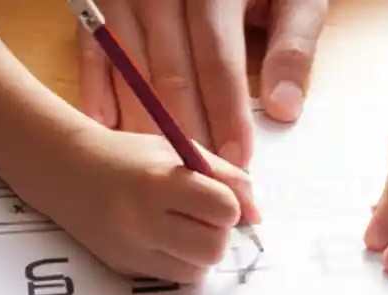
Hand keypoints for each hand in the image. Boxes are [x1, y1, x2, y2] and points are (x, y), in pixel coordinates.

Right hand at [19, 126, 261, 282]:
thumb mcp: (178, 151)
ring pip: (196, 271)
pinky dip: (178, 261)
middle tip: (201, 218)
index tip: (215, 197)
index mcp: (160, 182)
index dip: (228, 205)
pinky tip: (162, 239)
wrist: (68, 172)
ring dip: (199, 253)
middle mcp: (143, 220)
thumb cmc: (130, 158)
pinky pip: (172, 278)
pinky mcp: (125, 268)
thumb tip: (257, 216)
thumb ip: (225, 177)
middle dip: (217, 234)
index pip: (224, 209)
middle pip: (214, 248)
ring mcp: (132, 249)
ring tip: (182, 229)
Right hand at [76, 0, 327, 167]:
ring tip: (158, 172)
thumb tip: (283, 107)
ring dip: (145, 124)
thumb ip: (292, 45)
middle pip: (170, 69)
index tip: (237, 158)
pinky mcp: (100, 0)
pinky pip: (96, 52)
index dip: (225, 110)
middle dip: (186, 132)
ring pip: (132, 68)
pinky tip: (110, 131)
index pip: (217, 56)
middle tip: (198, 184)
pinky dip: (100, 92)